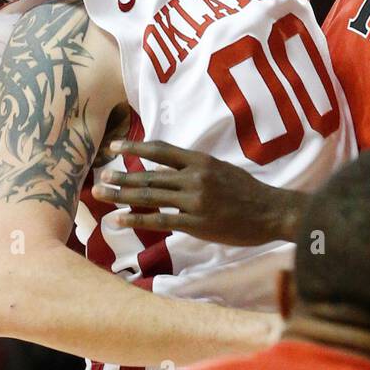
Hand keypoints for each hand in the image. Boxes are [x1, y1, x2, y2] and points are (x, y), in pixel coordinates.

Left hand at [94, 140, 304, 245]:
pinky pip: (160, 220)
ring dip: (121, 195)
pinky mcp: (195, 222)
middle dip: (121, 176)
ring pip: (150, 196)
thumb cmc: (247, 191)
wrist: (270, 212)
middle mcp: (194, 177)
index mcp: (200, 160)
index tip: (114, 147)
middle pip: (149, 174)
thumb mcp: (222, 169)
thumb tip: (172, 170)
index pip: (161, 150)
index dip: (135, 148)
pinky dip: (136, 219)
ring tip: (100, 194)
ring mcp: (194, 200)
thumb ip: (196, 169)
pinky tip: (119, 219)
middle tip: (99, 176)